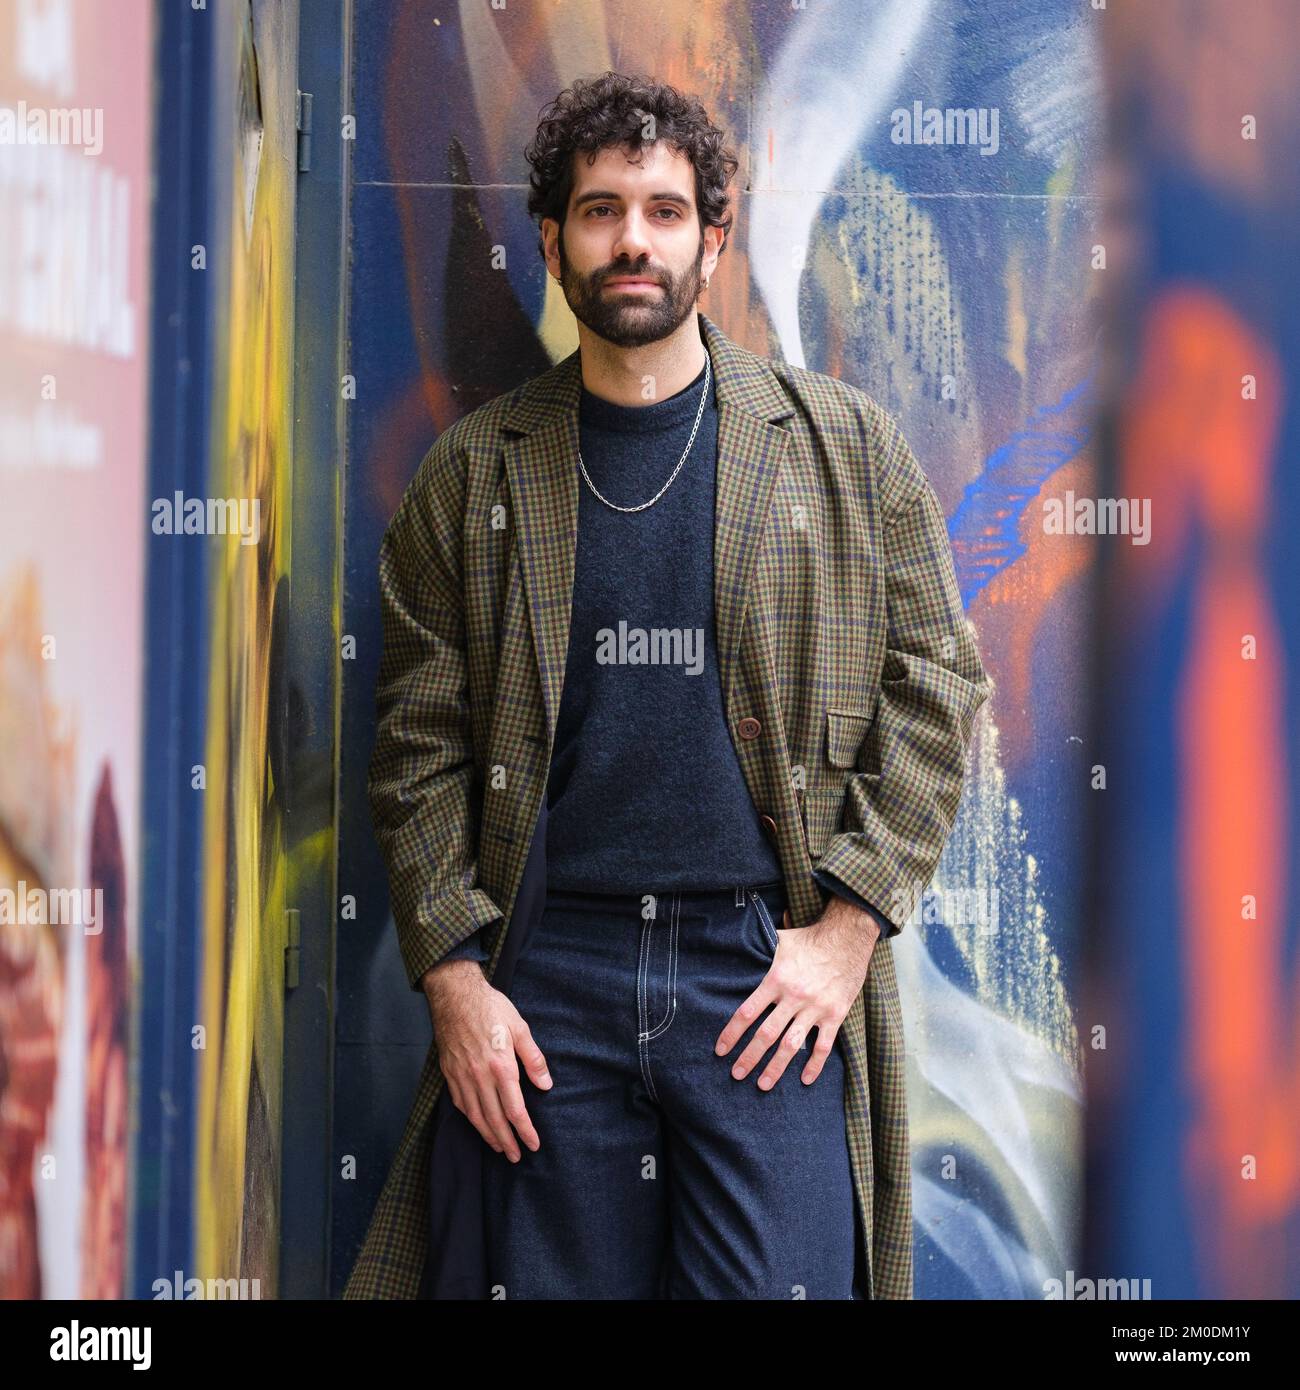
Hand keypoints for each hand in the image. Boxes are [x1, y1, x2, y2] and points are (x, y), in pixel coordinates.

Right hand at [421, 959, 551, 1160]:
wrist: (454, 994)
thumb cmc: (490, 1007)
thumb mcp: (519, 1027)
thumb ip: (533, 1058)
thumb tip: (546, 1084)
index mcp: (501, 1066)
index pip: (515, 1109)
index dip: (525, 1130)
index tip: (534, 1144)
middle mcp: (479, 1076)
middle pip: (494, 1119)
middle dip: (507, 1141)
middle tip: (517, 1156)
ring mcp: (462, 1076)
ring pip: (476, 1115)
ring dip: (488, 1135)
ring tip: (499, 1148)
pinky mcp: (450, 1072)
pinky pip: (461, 1103)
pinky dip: (471, 1118)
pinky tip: (478, 1124)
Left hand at [714, 897, 878, 1089]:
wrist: (847, 937)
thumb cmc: (810, 939)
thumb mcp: (780, 940)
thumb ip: (759, 950)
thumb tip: (735, 946)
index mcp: (776, 979)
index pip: (748, 1012)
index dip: (732, 1033)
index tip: (721, 1050)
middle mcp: (794, 996)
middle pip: (766, 1034)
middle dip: (749, 1057)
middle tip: (736, 1074)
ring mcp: (815, 1008)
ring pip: (791, 1045)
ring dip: (776, 1068)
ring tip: (762, 1085)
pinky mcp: (835, 1014)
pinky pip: (824, 1045)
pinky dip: (815, 1065)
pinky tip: (805, 1079)